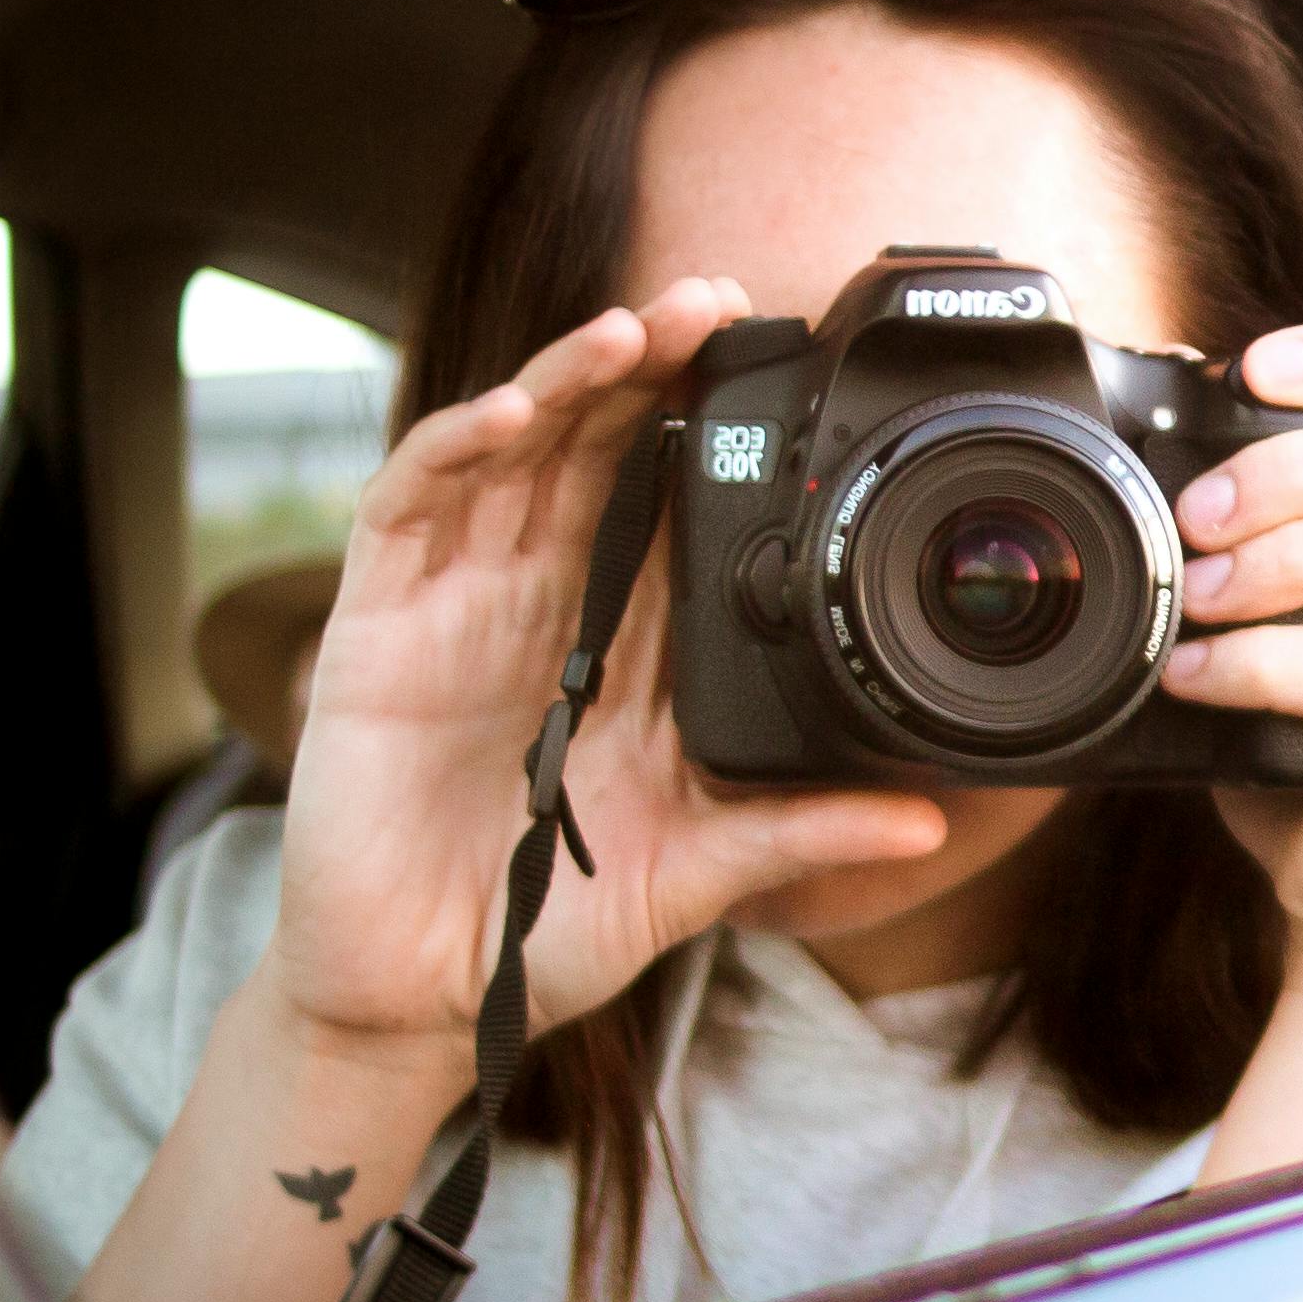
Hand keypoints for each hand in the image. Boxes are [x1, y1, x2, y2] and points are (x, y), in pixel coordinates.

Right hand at [261, 278, 950, 1085]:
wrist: (422, 999)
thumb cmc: (549, 925)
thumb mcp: (693, 873)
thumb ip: (797, 832)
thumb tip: (928, 821)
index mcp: (624, 638)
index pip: (672, 502)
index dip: (714, 425)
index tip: (786, 366)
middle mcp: (544, 600)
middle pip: (594, 447)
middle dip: (649, 366)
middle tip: (720, 302)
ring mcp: (458, 604)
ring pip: (508, 451)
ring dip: (563, 380)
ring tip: (630, 331)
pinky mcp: (375, 628)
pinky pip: (408, 510)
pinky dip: (450, 450)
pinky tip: (503, 417)